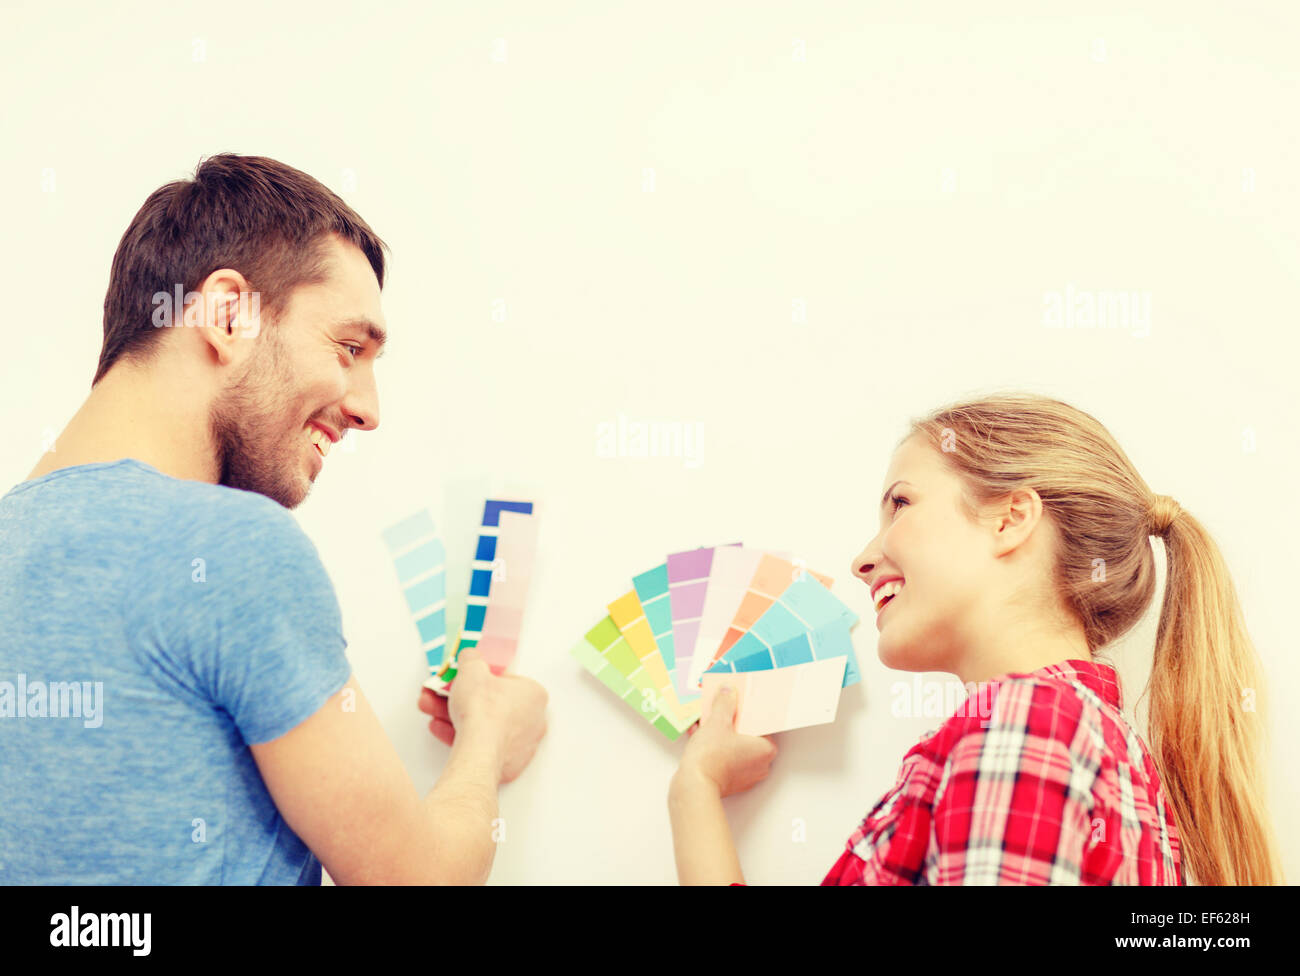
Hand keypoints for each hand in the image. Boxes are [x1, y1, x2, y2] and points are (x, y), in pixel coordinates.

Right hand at [416, 645, 547, 783]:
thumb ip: (471, 659)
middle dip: (462, 697)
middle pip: (492, 704)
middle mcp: (533, 721)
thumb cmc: (484, 710)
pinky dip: (460, 736)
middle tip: (443, 692)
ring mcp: (520, 745)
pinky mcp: (506, 764)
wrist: (479, 751)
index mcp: (534, 694)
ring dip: (455, 715)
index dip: (483, 678)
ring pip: (484, 725)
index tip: (467, 678)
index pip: (507, 681)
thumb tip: (470, 656)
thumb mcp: (472, 670)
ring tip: (431, 706)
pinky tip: (439, 727)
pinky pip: (482, 744)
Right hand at [675, 686, 776, 797]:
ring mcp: (745, 776)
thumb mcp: (718, 721)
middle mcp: (760, 765)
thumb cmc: (712, 757)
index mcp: (765, 749)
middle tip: (721, 711)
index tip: (738, 705)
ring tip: (706, 722)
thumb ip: (725, 703)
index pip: (762, 724)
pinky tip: (700, 735)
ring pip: (735, 747)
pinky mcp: (730, 782)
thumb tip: (728, 692)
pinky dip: (715, 748)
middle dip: (732, 723)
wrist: (694, 785)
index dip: (748, 713)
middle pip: (747, 736)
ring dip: (721, 735)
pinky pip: (725, 758)